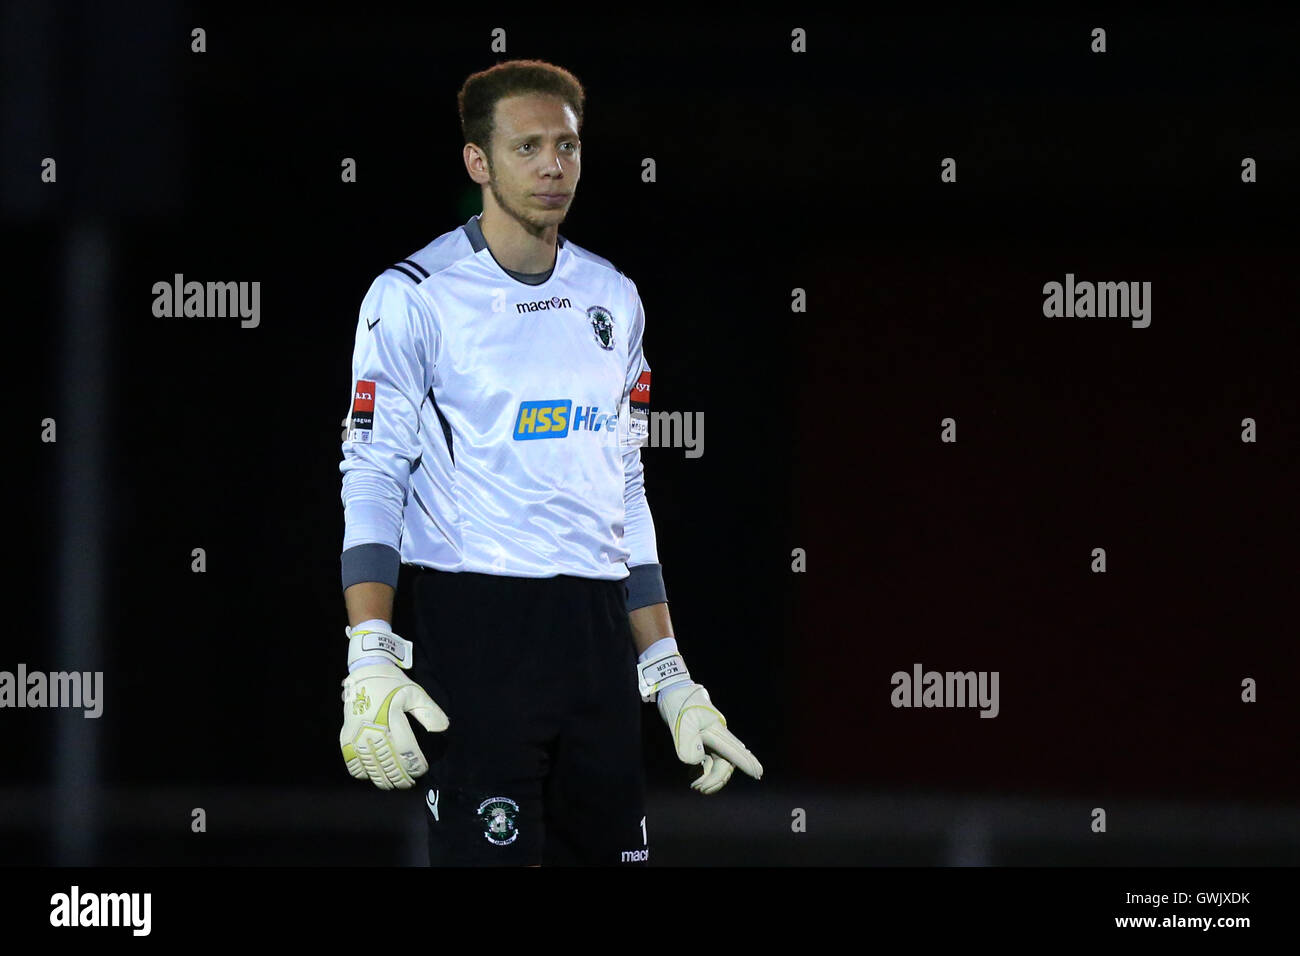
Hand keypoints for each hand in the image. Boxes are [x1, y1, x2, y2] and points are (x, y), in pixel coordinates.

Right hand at [339, 622, 447, 789]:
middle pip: (387, 761)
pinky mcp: (345, 735)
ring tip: (392, 785)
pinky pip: (351, 760)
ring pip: (369, 765)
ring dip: (381, 778)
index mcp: (391, 717)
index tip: (422, 770)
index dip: (414, 764)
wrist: (365, 671)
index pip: (405, 749)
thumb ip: (430, 712)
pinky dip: (360, 772)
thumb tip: (443, 729)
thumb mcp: (415, 693)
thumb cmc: (393, 683)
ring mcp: (357, 733)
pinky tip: (370, 776)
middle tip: (409, 784)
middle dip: (400, 777)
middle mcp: (373, 728)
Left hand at [657, 681, 762, 793]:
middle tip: (699, 789)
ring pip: (717, 763)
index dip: (746, 763)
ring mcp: (710, 737)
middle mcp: (716, 735)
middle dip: (717, 779)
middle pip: (726, 762)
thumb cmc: (678, 704)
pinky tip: (692, 775)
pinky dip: (702, 770)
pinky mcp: (701, 738)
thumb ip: (686, 744)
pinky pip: (708, 759)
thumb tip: (696, 763)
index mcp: (716, 731)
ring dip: (708, 777)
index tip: (758, 774)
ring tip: (694, 786)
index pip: (734, 751)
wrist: (671, 689)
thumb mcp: (680, 724)